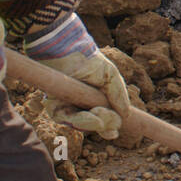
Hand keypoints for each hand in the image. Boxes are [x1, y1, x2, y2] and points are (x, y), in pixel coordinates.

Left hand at [26, 14, 131, 139]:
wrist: (66, 47)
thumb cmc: (88, 59)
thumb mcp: (110, 76)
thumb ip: (119, 96)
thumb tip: (127, 116)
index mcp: (95, 99)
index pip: (103, 120)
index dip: (108, 128)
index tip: (114, 132)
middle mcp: (80, 105)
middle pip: (93, 126)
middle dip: (105, 125)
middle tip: (110, 118)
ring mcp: (67, 105)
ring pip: (80, 125)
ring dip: (93, 124)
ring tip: (99, 115)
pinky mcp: (53, 104)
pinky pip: (66, 119)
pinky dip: (80, 121)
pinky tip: (93, 116)